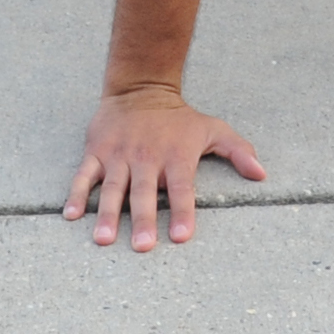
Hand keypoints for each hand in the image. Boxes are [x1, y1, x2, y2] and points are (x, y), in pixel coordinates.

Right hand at [68, 83, 265, 249]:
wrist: (140, 87)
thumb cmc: (179, 118)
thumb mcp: (212, 128)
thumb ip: (238, 151)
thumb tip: (262, 174)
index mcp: (175, 156)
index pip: (181, 188)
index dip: (182, 211)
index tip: (181, 236)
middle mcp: (146, 157)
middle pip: (144, 193)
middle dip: (142, 219)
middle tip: (142, 246)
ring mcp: (119, 155)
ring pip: (112, 188)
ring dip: (106, 214)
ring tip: (102, 239)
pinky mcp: (96, 150)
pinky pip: (84, 174)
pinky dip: (77, 194)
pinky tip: (71, 216)